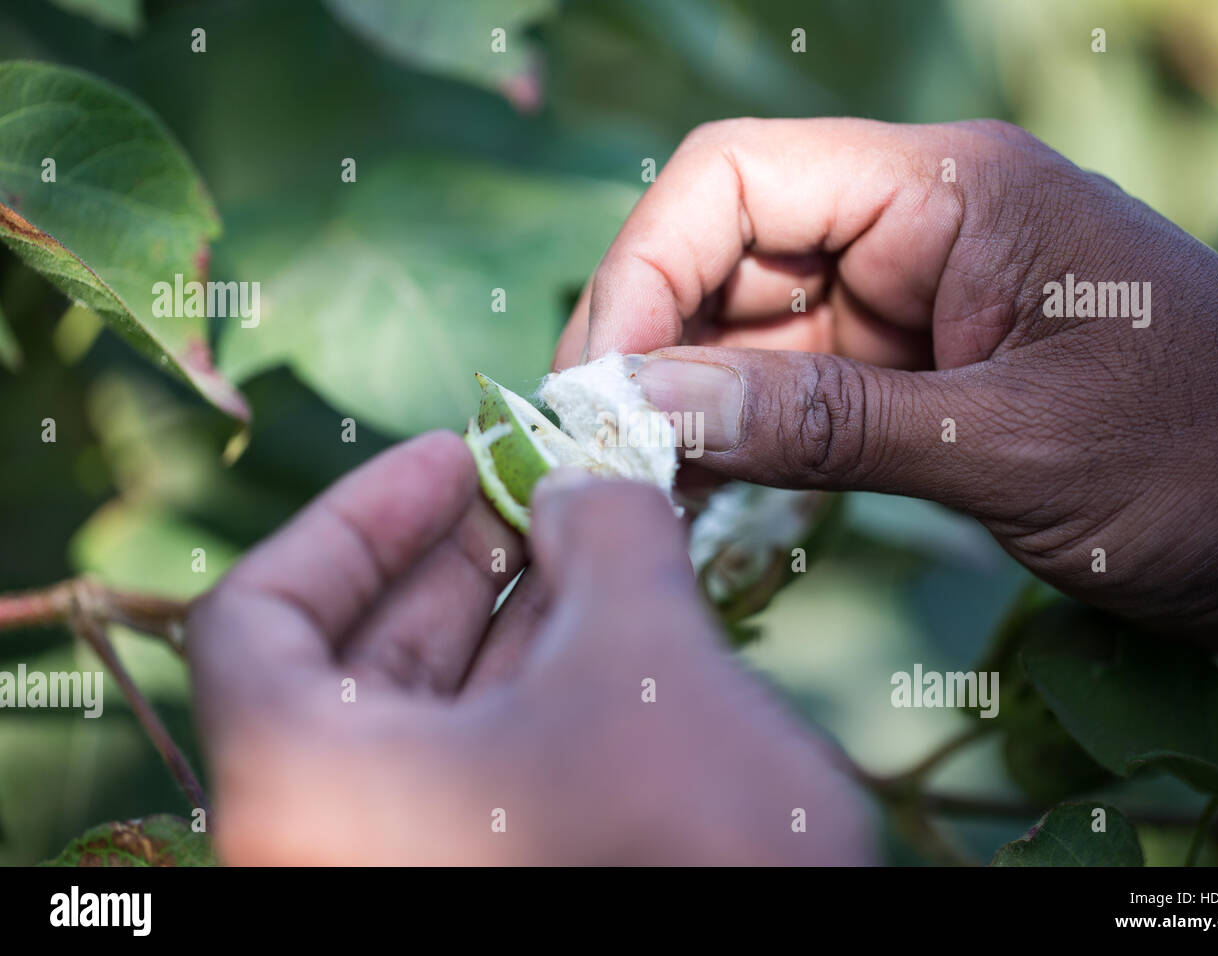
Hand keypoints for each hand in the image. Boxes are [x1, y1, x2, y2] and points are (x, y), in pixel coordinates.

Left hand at [187, 432, 871, 864]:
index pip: (258, 617)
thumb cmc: (678, 843)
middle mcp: (335, 846)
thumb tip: (586, 483)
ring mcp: (414, 875)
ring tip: (596, 536)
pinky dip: (547, 688)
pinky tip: (618, 623)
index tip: (455, 455)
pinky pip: (492, 773)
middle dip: (455, 559)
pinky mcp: (494, 889)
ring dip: (516, 615)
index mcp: (305, 790)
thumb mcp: (643, 653)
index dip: (356, 516)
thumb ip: (601, 534)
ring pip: (437, 721)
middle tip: (540, 485)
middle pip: (355, 663)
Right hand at [556, 118, 1217, 657]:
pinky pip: (793, 393)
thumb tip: (648, 407)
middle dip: (646, 347)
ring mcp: (911, 308)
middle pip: (724, 254)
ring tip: (631, 498)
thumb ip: (826, 422)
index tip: (599, 385)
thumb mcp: (1012, 444)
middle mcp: (915, 232)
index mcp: (947, 192)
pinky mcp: (915, 378)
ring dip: (681, 405)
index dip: (644, 270)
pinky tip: (696, 501)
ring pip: (747, 332)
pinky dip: (737, 442)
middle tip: (593, 458)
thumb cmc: (1213, 460)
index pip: (736, 179)